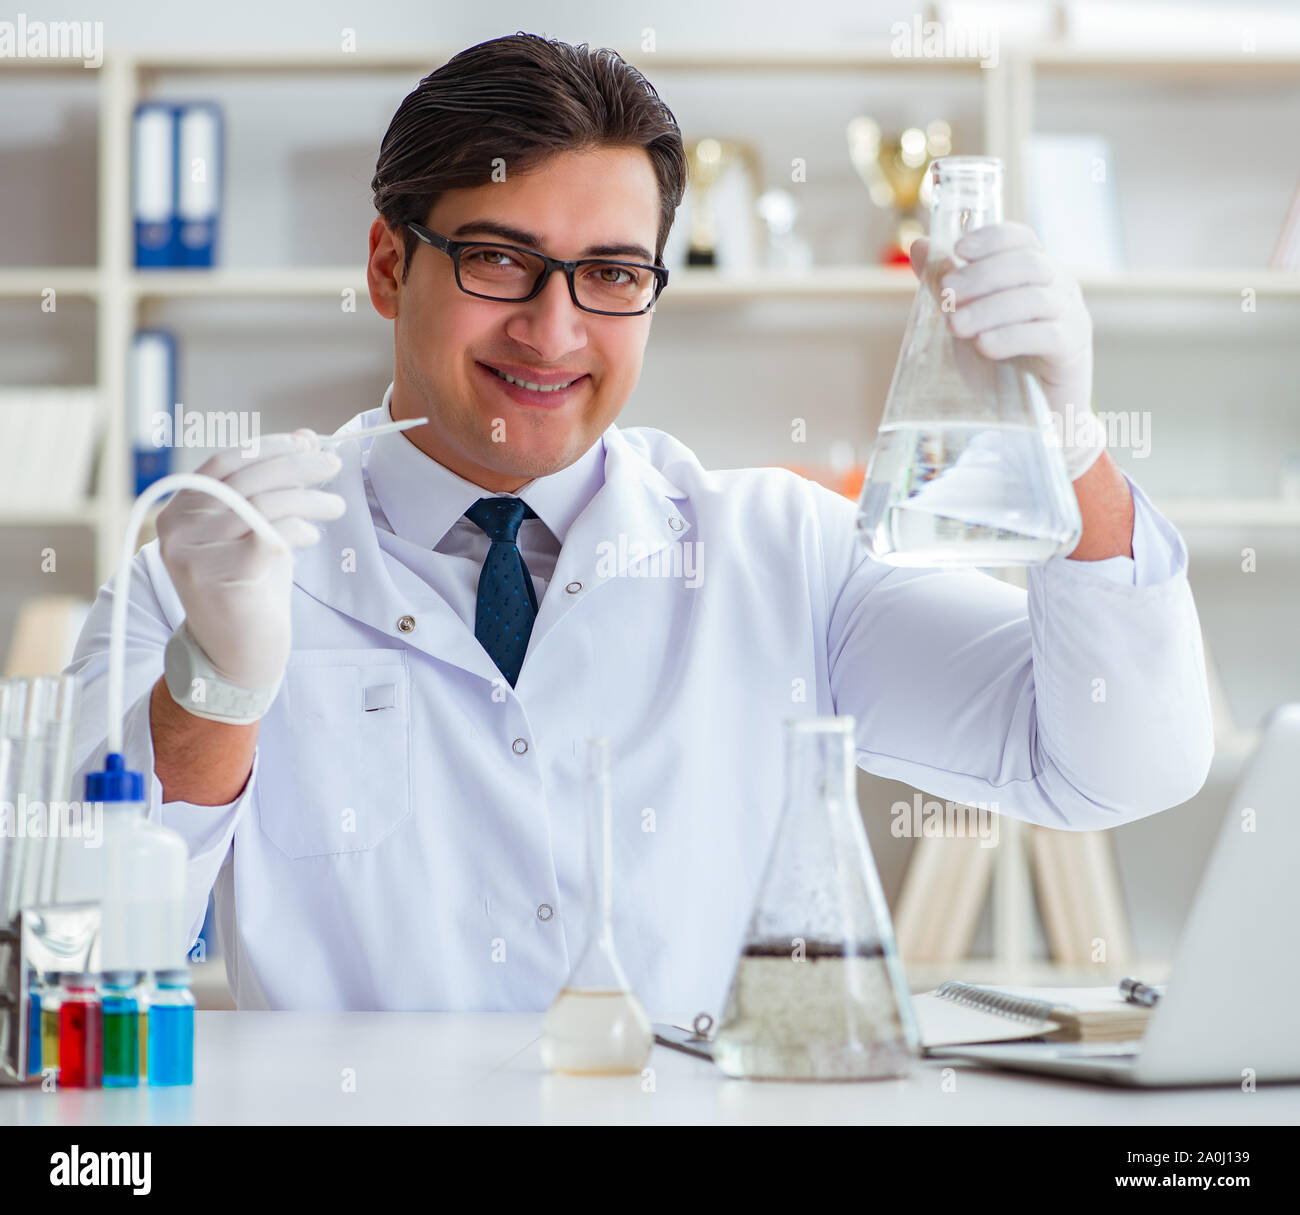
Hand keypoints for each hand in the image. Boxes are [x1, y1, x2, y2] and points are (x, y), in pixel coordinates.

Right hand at [156, 430, 344, 690]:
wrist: (237, 655)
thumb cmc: (250, 589)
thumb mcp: (261, 530)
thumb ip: (275, 487)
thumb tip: (307, 437)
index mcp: (180, 509)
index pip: (226, 461)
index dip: (269, 447)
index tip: (308, 442)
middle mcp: (177, 528)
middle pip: (248, 478)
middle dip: (298, 465)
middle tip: (333, 464)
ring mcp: (192, 554)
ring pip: (262, 505)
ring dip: (308, 499)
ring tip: (335, 506)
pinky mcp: (217, 578)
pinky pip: (268, 537)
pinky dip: (297, 530)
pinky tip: (311, 538)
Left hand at [909, 223, 1103, 478]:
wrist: (1033, 417)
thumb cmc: (1002, 365)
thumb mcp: (967, 321)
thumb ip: (946, 285)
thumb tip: (919, 245)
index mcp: (1035, 274)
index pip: (1022, 240)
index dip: (993, 239)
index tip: (958, 249)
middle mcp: (1059, 288)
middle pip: (1028, 264)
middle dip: (982, 276)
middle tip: (946, 295)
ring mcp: (1071, 318)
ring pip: (1036, 299)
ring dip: (990, 309)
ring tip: (955, 327)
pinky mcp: (1072, 352)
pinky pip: (1048, 335)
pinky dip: (1012, 336)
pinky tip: (985, 345)